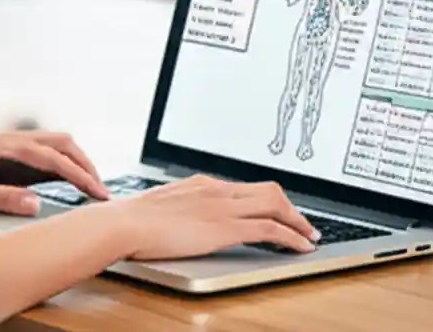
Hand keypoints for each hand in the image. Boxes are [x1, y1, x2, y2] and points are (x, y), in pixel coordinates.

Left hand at [0, 132, 110, 215]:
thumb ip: (3, 199)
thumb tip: (36, 204)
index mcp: (3, 146)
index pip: (54, 158)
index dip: (80, 176)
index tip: (98, 193)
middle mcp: (9, 139)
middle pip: (62, 142)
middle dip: (85, 164)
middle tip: (100, 190)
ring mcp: (6, 142)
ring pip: (53, 143)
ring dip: (74, 160)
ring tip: (87, 185)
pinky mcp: (3, 150)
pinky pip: (41, 150)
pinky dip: (59, 161)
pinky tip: (60, 180)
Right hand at [93, 175, 319, 259]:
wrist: (124, 223)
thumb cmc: (133, 221)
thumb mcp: (162, 208)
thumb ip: (179, 210)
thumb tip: (180, 220)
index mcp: (202, 185)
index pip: (246, 189)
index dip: (268, 201)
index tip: (277, 213)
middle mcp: (217, 190)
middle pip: (269, 191)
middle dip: (291, 208)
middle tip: (303, 225)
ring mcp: (223, 207)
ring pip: (276, 205)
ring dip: (298, 222)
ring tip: (309, 237)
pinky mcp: (225, 227)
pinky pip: (269, 228)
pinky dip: (291, 237)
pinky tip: (300, 247)